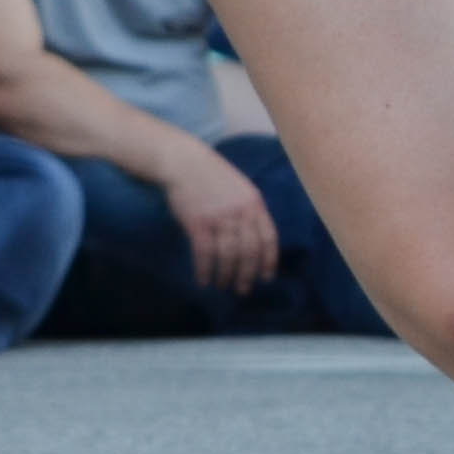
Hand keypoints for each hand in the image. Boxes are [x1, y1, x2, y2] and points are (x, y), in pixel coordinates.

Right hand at [161, 145, 279, 291]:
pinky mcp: (198, 223)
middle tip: (243, 290)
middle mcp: (240, 212)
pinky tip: (203, 281)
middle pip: (249, 251)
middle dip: (247, 274)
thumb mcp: (241, 189)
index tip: (266, 277)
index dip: (269, 260)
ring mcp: (219, 217)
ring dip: (226, 275)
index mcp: (255, 203)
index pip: (268, 237)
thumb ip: (250, 211)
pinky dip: (205, 270)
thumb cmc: (213, 177)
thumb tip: (256, 240)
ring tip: (222, 285)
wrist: (185, 162)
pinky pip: (205, 254)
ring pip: (228, 256)